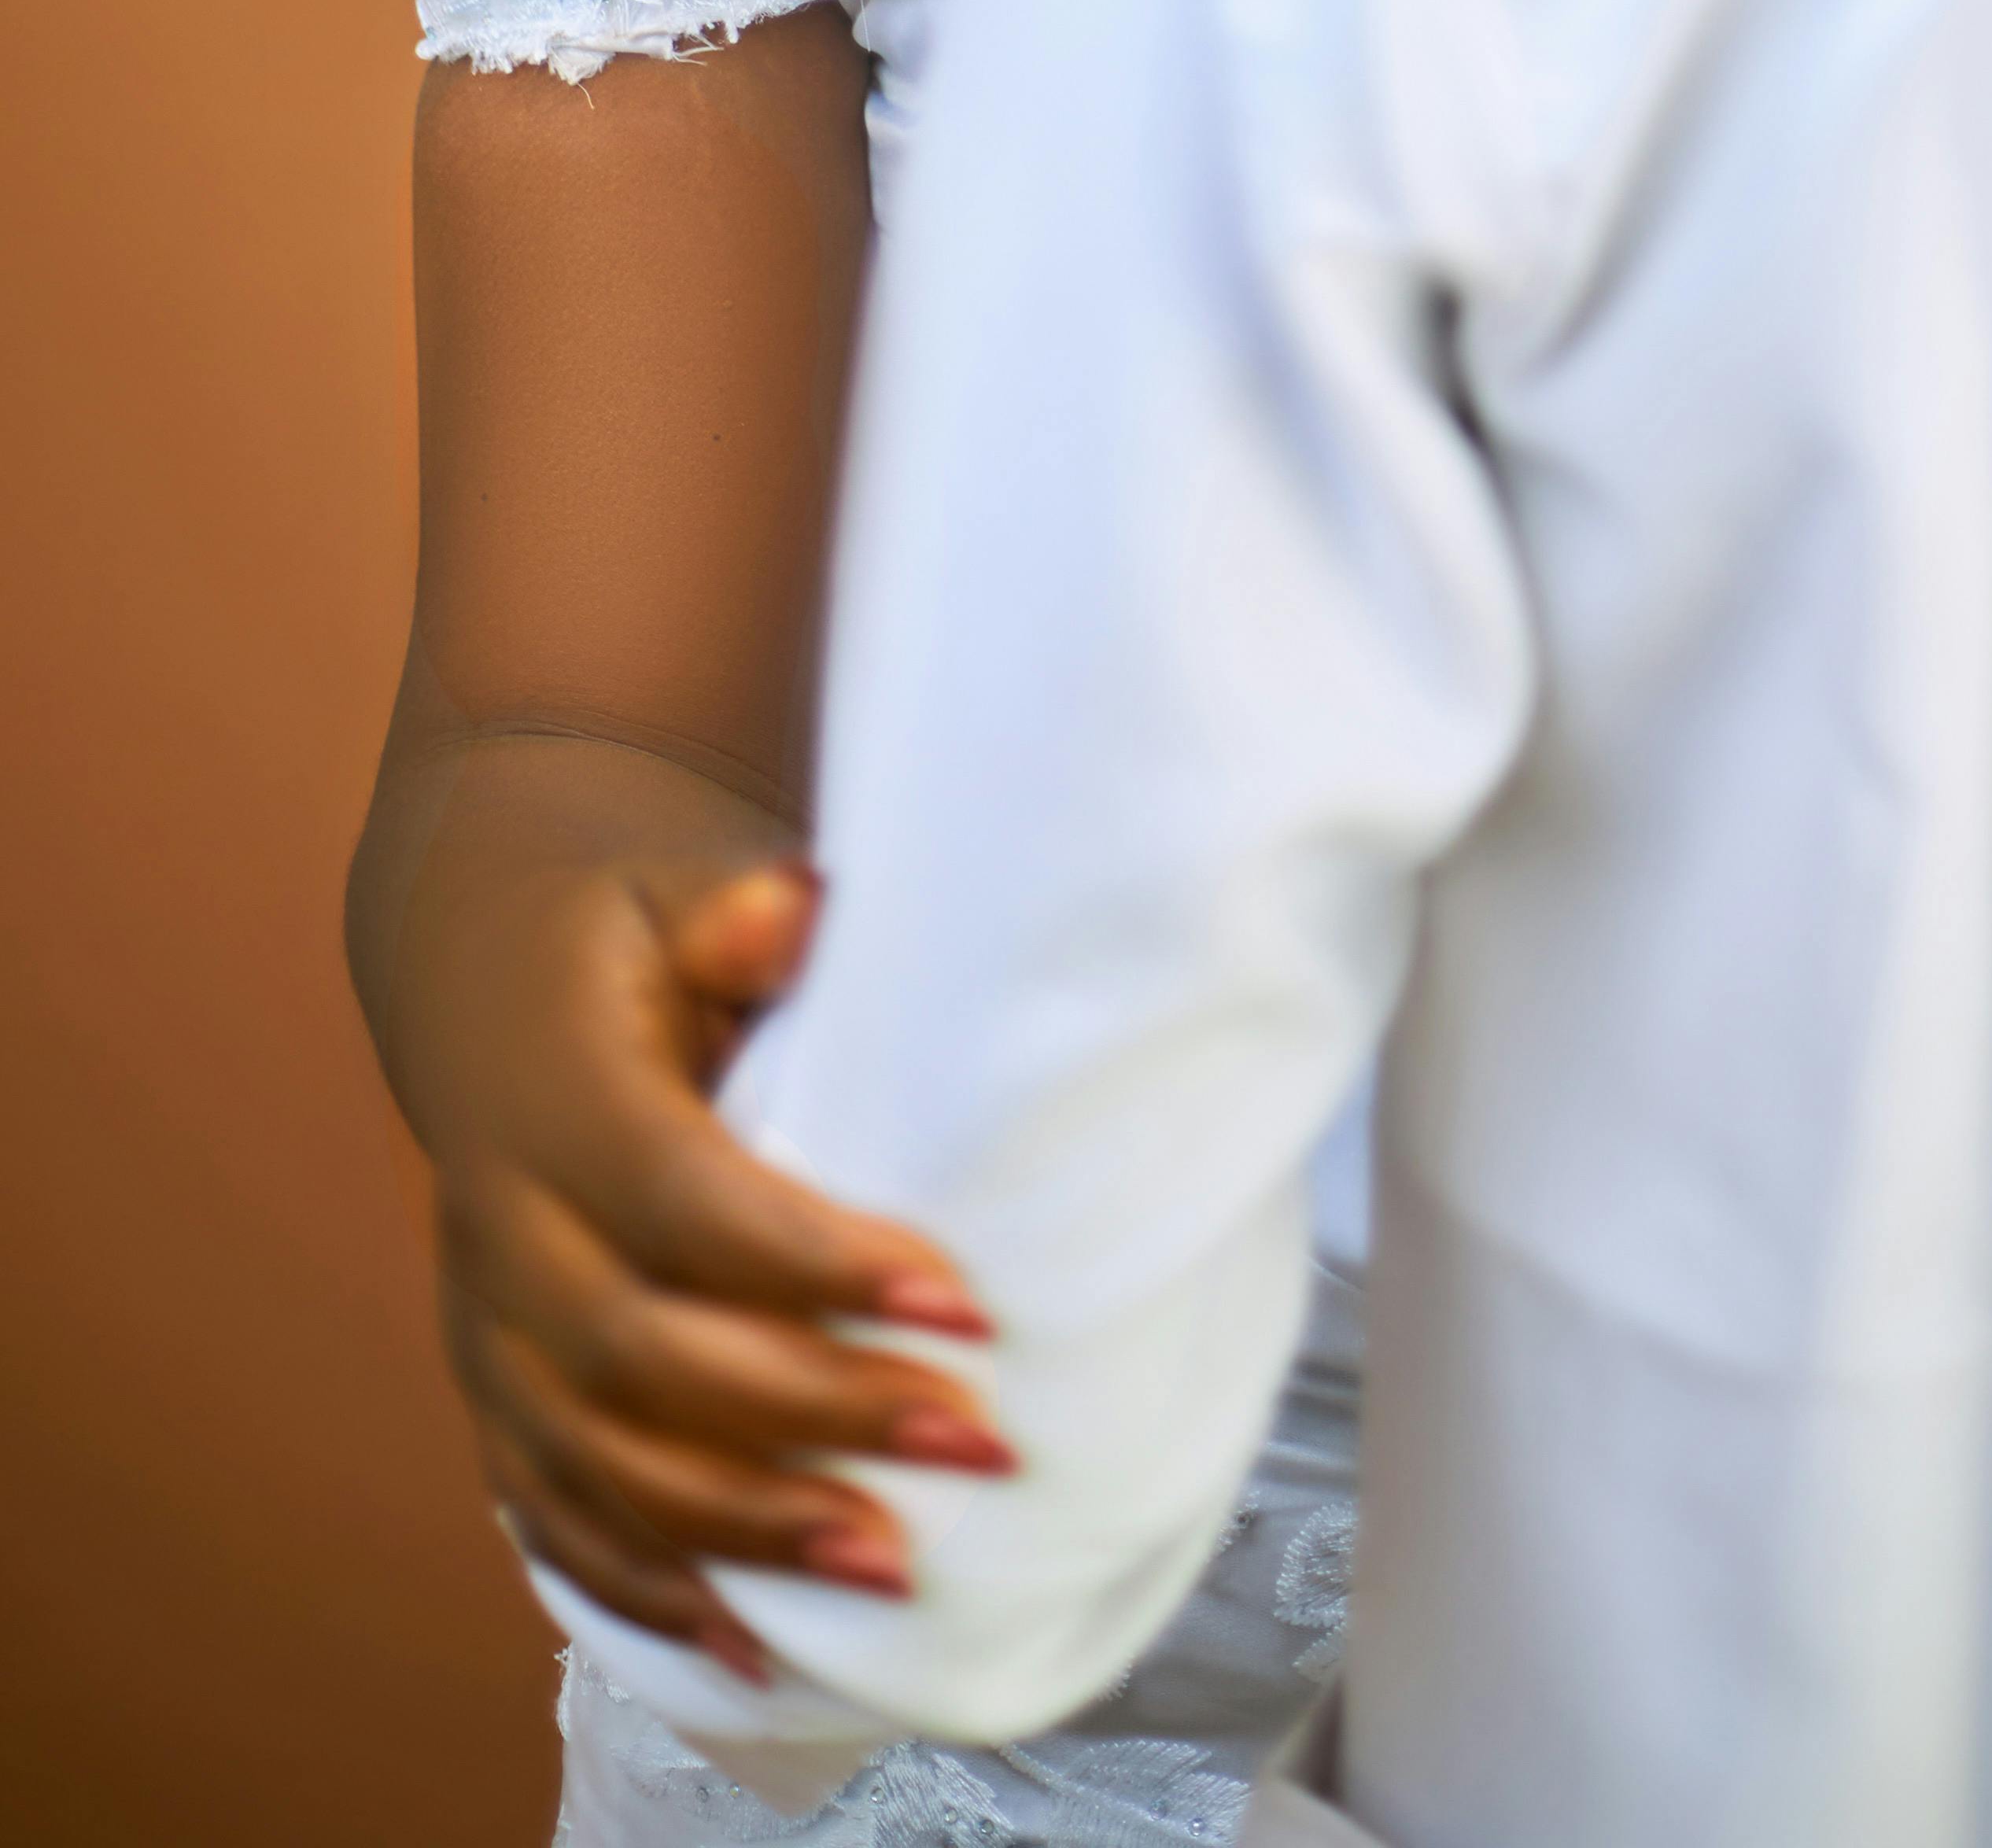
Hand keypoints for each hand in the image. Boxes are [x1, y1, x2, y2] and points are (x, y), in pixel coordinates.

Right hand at [415, 837, 1008, 1676]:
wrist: (488, 967)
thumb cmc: (625, 928)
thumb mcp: (675, 883)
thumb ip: (736, 910)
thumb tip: (794, 918)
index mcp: (553, 1099)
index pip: (683, 1200)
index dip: (814, 1262)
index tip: (959, 1303)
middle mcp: (502, 1228)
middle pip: (647, 1356)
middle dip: (817, 1412)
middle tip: (971, 1445)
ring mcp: (485, 1329)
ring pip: (602, 1461)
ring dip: (748, 1528)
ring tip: (894, 1564)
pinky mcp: (492, 1394)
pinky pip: (555, 1516)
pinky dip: (647, 1589)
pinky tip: (753, 1644)